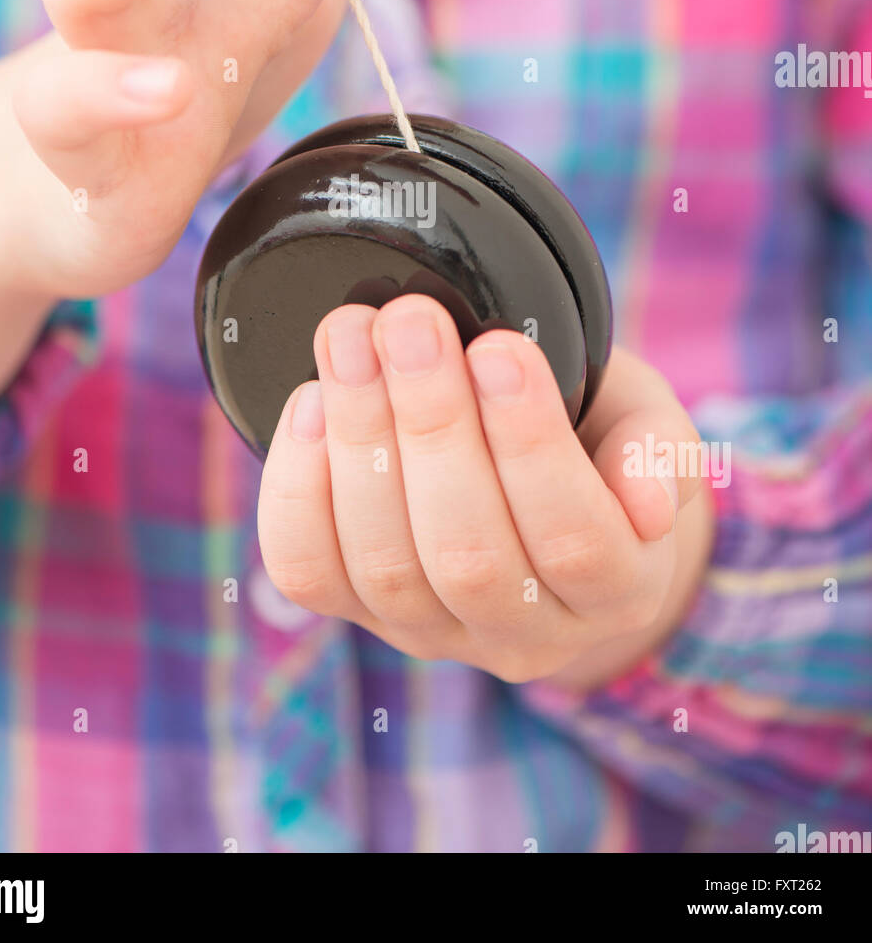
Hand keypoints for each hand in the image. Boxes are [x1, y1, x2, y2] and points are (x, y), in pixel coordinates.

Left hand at [258, 297, 712, 685]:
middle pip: (470, 554)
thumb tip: (648, 503)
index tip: (498, 348)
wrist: (540, 499)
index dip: (530, 445)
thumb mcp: (648, 425)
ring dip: (361, 435)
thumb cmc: (596, 445)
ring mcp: (434, 634)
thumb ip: (654, 450)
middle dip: (432, 423)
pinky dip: (299, 485)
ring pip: (385, 563)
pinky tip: (312, 402)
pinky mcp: (357, 615)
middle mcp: (526, 634)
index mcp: (618, 592)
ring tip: (353, 338)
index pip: (574, 540)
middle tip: (409, 321)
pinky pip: (310, 571)